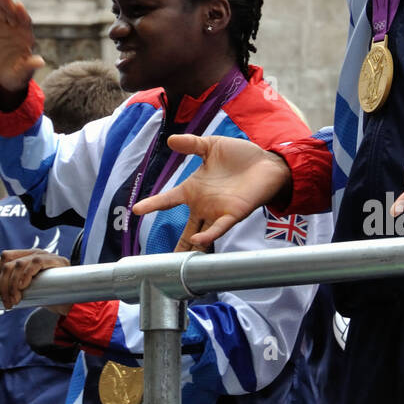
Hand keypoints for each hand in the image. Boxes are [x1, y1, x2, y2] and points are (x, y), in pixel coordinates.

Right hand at [0, 0, 44, 101]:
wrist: (5, 76)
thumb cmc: (17, 76)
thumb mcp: (23, 73)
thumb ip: (30, 65)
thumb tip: (41, 62)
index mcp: (27, 38)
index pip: (25, 23)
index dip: (22, 14)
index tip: (18, 5)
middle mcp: (18, 28)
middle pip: (14, 12)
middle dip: (9, 1)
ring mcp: (7, 25)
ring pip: (4, 8)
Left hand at [0, 249, 70, 311]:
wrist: (71, 303)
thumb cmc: (50, 295)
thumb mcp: (29, 289)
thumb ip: (16, 284)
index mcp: (28, 257)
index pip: (7, 257)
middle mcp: (35, 253)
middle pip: (10, 263)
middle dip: (4, 285)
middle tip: (7, 302)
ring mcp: (46, 256)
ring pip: (20, 264)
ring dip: (12, 285)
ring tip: (15, 301)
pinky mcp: (56, 261)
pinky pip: (36, 263)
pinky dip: (26, 275)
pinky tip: (23, 287)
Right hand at [132, 133, 290, 249]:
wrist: (267, 162)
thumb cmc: (239, 155)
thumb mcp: (211, 146)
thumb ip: (191, 144)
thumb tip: (171, 140)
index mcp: (194, 189)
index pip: (168, 199)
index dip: (153, 204)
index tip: (136, 210)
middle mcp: (204, 205)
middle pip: (186, 230)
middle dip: (176, 246)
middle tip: (159, 264)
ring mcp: (218, 211)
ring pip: (201, 235)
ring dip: (190, 248)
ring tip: (177, 262)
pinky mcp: (234, 214)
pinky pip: (219, 227)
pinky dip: (209, 234)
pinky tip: (198, 240)